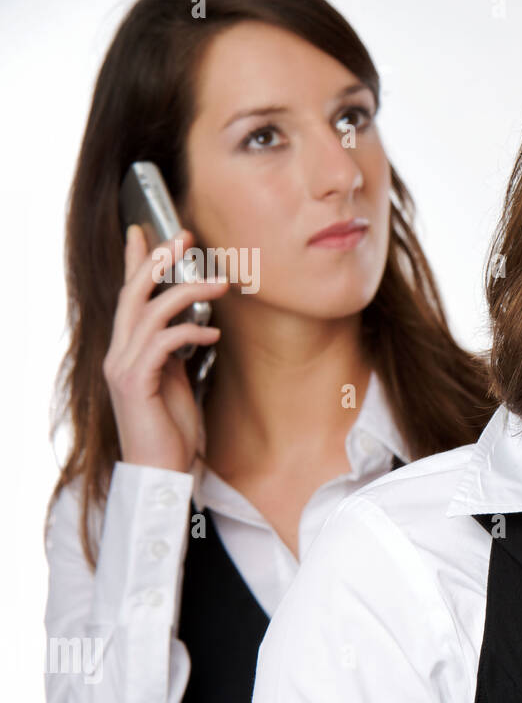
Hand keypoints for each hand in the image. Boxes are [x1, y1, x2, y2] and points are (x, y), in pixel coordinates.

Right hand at [103, 225, 227, 471]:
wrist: (161, 472)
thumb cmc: (172, 430)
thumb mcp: (178, 381)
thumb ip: (176, 353)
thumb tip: (194, 326)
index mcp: (129, 351)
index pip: (129, 296)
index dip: (137, 261)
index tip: (150, 231)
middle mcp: (119, 354)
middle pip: (132, 293)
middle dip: (158, 261)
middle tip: (184, 236)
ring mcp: (124, 368)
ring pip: (149, 312)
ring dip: (187, 292)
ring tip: (220, 283)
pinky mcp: (136, 384)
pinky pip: (161, 345)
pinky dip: (189, 332)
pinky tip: (214, 334)